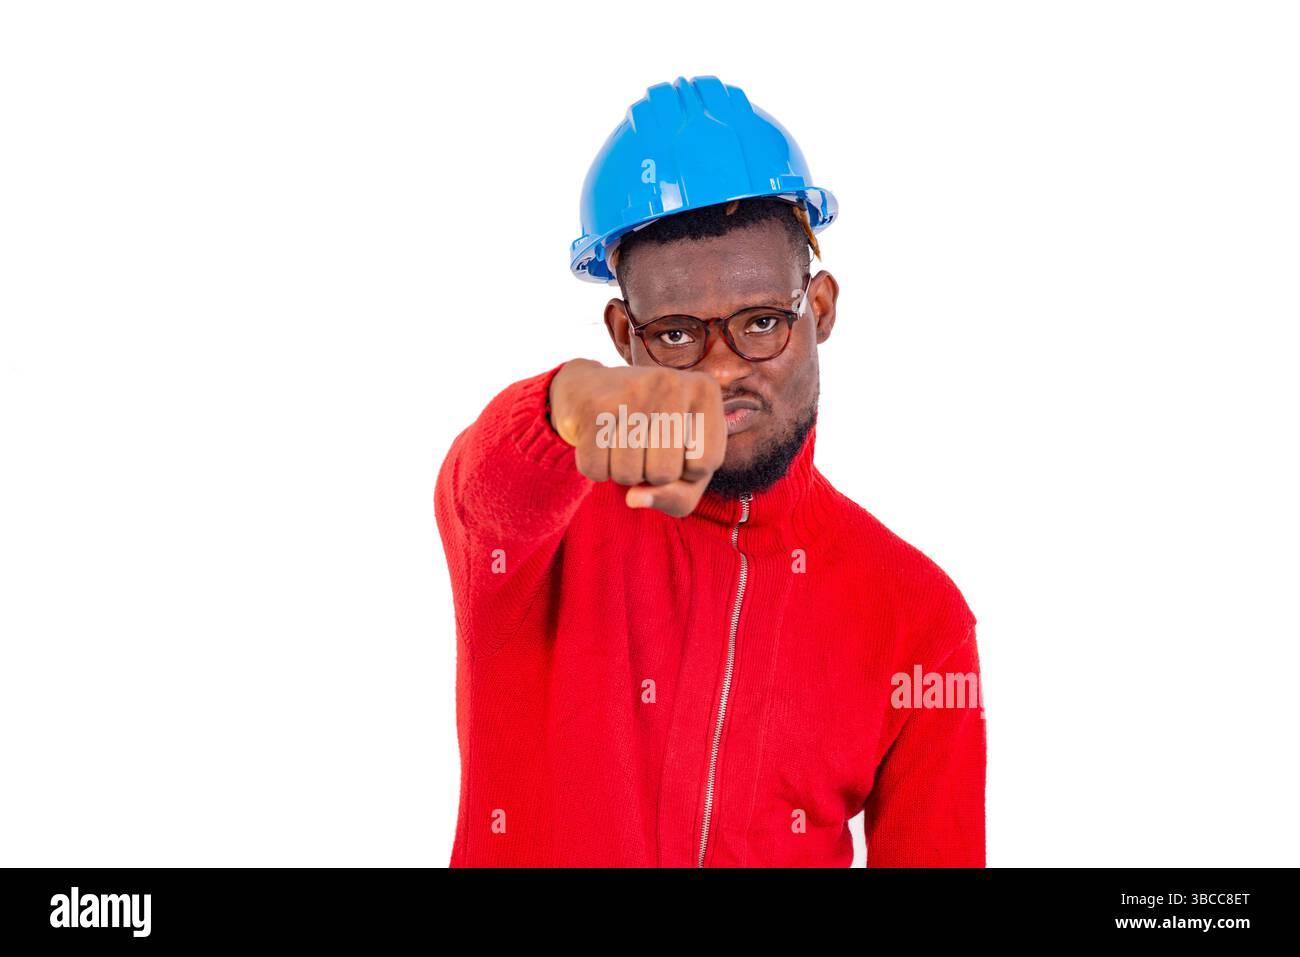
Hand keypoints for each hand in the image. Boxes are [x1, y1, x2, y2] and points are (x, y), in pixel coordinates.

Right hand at [548, 359, 725, 516]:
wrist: (587, 389)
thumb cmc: (649, 435)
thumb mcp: (682, 467)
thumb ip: (677, 496)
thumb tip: (634, 499)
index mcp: (705, 391)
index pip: (705, 463)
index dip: (686, 471)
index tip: (676, 447)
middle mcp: (672, 382)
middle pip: (664, 473)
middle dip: (649, 475)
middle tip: (642, 446)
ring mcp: (631, 391)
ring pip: (628, 475)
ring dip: (621, 473)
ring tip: (620, 442)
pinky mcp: (593, 405)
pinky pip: (595, 469)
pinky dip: (595, 468)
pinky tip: (598, 441)